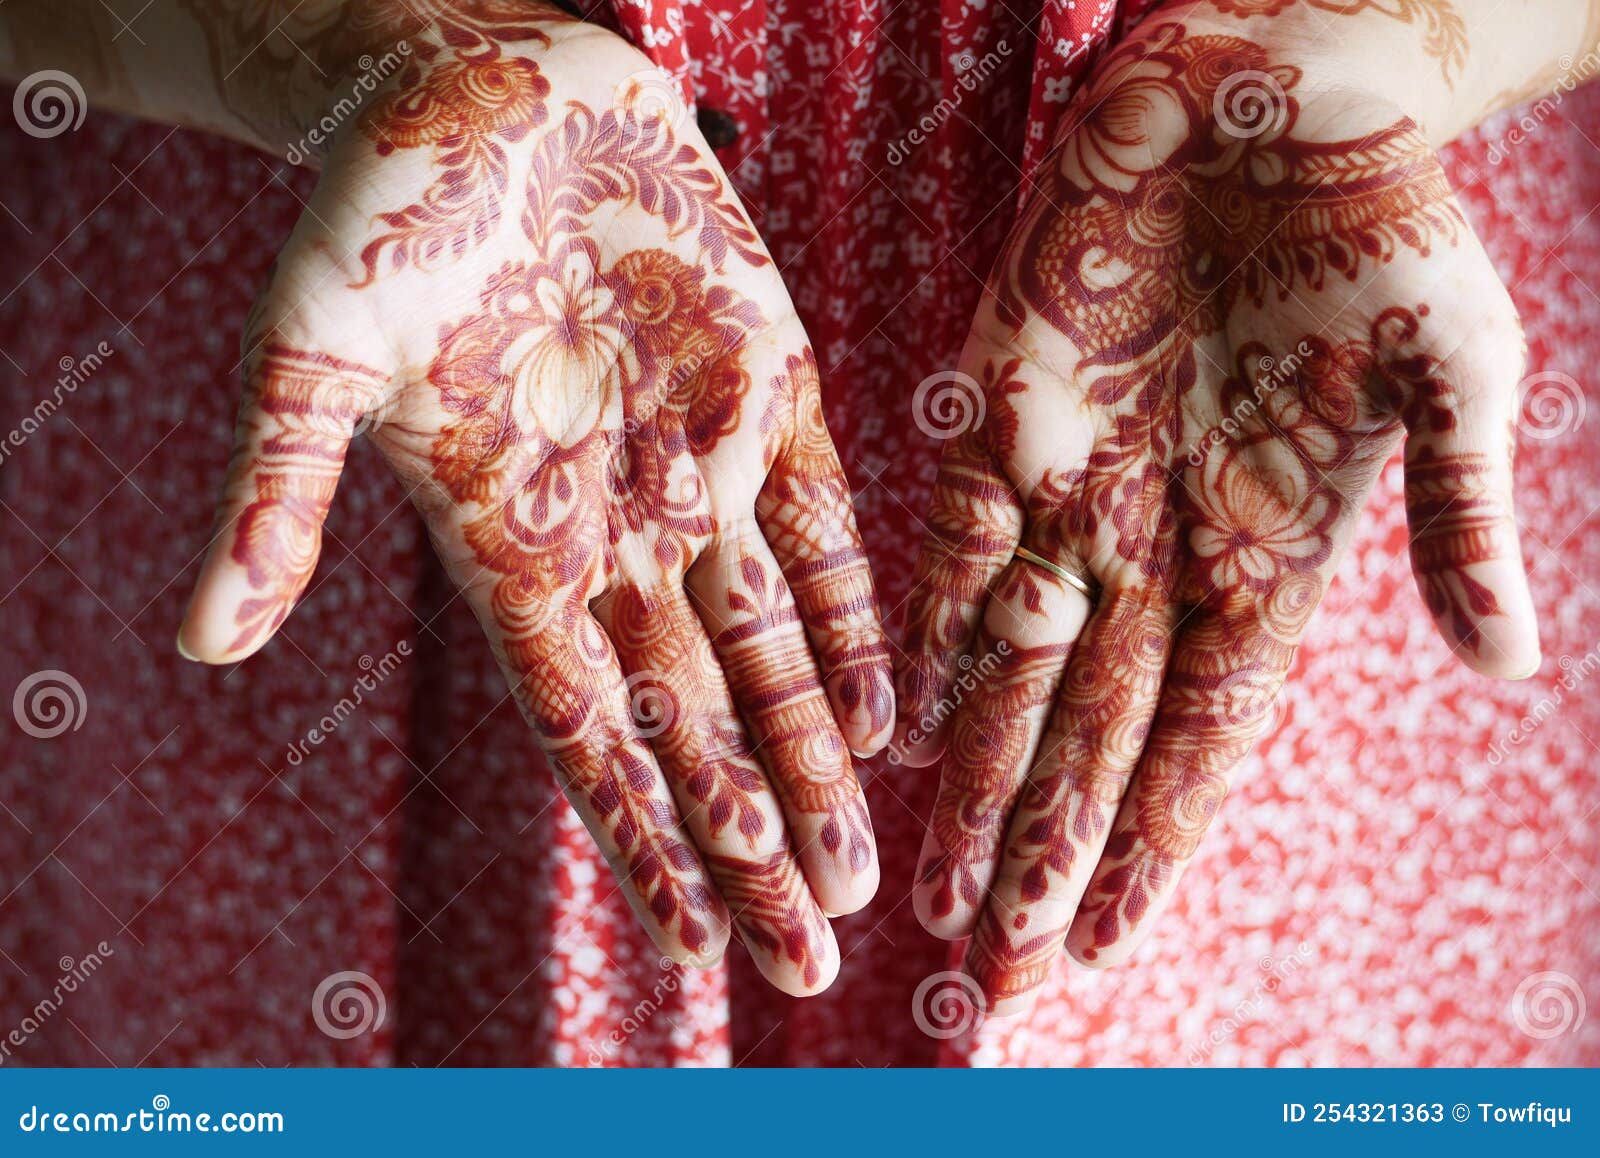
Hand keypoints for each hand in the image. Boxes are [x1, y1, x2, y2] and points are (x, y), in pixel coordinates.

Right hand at [173, 4, 893, 993]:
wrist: (482, 82)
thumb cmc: (383, 208)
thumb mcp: (311, 349)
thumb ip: (274, 493)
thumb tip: (200, 640)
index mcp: (512, 547)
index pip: (586, 733)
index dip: (642, 840)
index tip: (696, 949)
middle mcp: (616, 533)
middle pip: (695, 724)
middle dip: (751, 840)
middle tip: (810, 960)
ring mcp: (700, 468)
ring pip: (772, 652)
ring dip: (817, 761)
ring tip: (854, 876)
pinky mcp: (768, 390)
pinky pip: (827, 532)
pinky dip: (857, 622)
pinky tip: (888, 713)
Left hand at [894, 0, 1567, 1010]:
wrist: (1278, 82)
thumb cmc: (1380, 216)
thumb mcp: (1447, 370)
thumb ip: (1456, 517)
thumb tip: (1507, 663)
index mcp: (1262, 550)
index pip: (1201, 735)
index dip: (1153, 840)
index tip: (1104, 943)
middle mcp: (1155, 538)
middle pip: (1094, 731)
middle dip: (1044, 846)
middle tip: (993, 971)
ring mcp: (1074, 478)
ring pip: (1013, 663)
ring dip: (978, 776)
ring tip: (937, 892)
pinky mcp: (999, 403)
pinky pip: (952, 542)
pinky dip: (929, 634)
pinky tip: (902, 726)